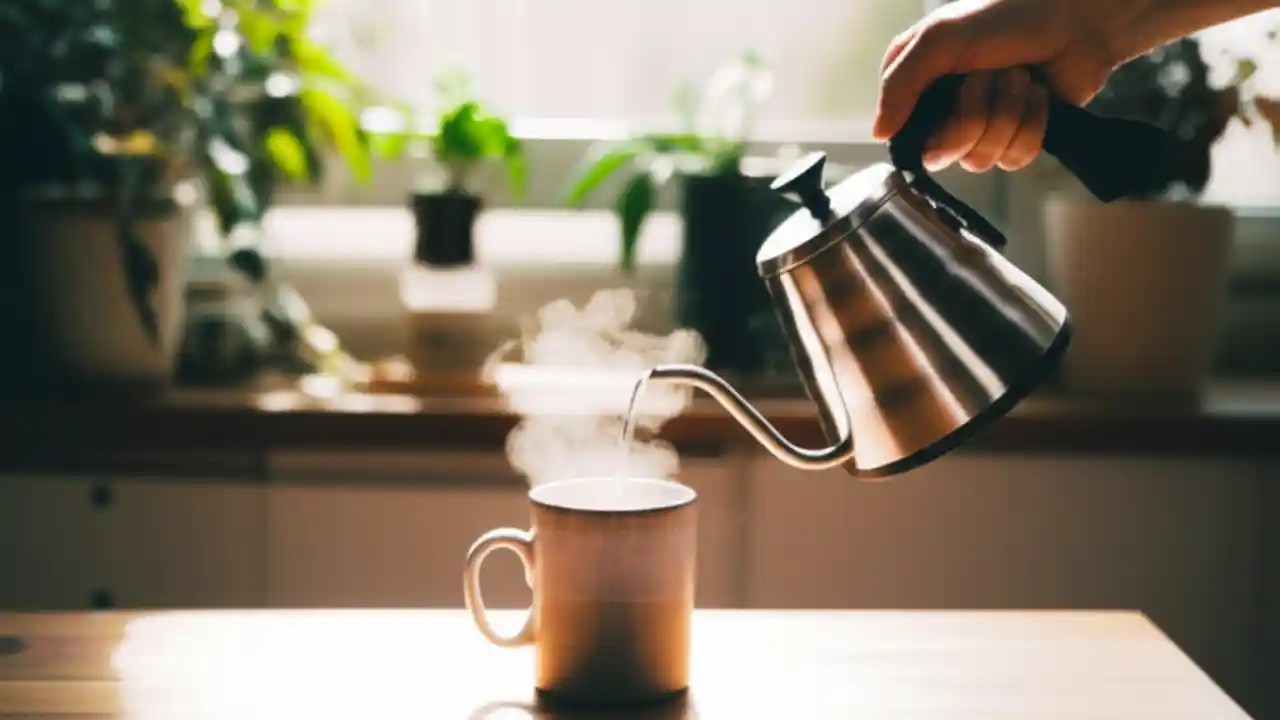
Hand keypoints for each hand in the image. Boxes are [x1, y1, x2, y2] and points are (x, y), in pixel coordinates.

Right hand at [873, 0, 1126, 171]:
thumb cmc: (1007, 18)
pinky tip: (1040, 95)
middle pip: (945, 153)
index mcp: (917, 87)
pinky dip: (1033, 123)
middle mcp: (944, 112)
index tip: (951, 91)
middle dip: (976, 112)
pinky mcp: (1018, 138)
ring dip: (1009, 113)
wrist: (1076, 19)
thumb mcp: (939, 38)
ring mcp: (982, 128)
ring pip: (982, 158)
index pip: (904, 136)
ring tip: (1021, 78)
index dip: (930, 123)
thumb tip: (879, 134)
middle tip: (992, 74)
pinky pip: (1014, 159)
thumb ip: (900, 84)